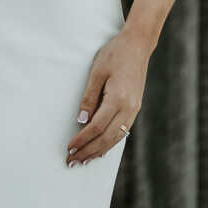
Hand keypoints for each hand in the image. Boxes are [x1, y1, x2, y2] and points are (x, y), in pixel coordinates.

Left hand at [66, 28, 149, 165]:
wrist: (138, 46)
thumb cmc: (115, 54)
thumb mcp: (97, 73)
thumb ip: (89, 98)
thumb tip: (81, 121)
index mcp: (118, 99)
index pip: (97, 127)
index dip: (82, 140)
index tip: (69, 148)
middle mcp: (129, 108)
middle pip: (107, 138)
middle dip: (88, 151)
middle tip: (72, 161)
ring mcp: (134, 110)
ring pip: (116, 138)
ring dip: (99, 151)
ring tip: (84, 160)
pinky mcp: (134, 108)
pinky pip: (122, 131)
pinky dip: (110, 143)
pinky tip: (101, 149)